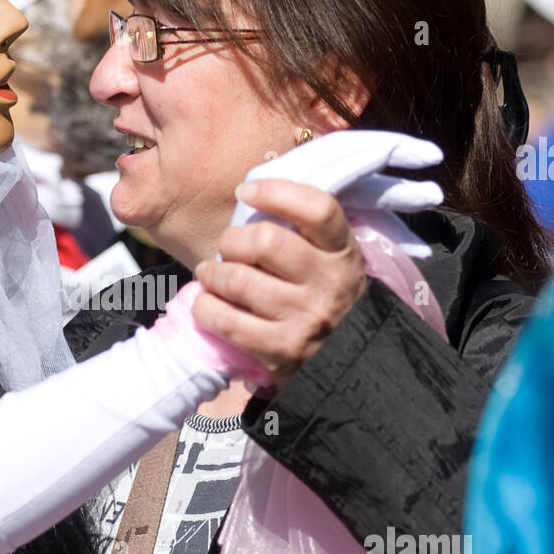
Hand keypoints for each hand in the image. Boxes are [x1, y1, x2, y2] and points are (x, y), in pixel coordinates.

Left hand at [192, 179, 366, 388]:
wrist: (348, 361)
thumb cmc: (324, 296)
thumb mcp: (330, 258)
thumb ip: (302, 228)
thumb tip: (249, 192)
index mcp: (343, 251)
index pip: (317, 208)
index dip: (275, 191)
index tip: (245, 191)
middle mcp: (329, 284)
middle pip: (265, 241)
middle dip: (231, 240)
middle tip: (226, 248)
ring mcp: (305, 320)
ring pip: (237, 280)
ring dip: (211, 274)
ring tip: (211, 275)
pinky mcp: (280, 352)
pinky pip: (224, 320)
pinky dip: (205, 308)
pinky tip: (209, 304)